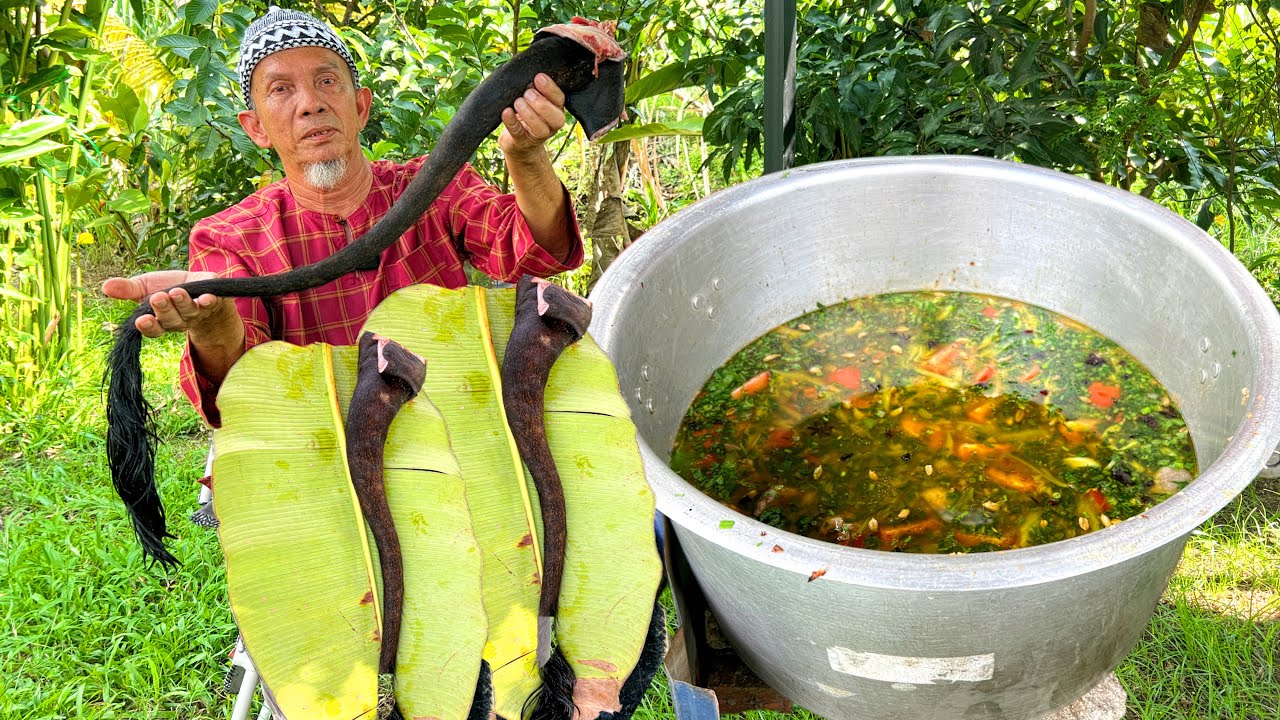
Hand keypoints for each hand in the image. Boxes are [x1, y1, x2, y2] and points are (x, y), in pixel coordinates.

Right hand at [101, 270, 239, 346]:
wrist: (202, 287)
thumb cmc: (169, 289)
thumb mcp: (146, 287)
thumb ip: (128, 289)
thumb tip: (104, 287)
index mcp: (161, 320)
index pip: (153, 329)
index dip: (148, 327)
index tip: (141, 320)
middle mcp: (180, 320)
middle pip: (171, 320)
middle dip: (164, 309)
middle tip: (158, 297)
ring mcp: (198, 313)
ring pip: (190, 312)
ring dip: (183, 303)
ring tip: (176, 292)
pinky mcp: (214, 302)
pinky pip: (212, 304)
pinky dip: (209, 301)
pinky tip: (207, 298)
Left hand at [498, 73, 566, 157]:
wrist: (517, 140)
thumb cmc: (526, 112)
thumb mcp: (533, 99)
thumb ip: (534, 87)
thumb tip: (530, 72)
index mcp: (556, 109)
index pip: (560, 99)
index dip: (550, 89)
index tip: (538, 77)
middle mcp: (552, 125)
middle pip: (555, 116)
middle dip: (540, 102)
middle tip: (527, 93)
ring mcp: (538, 136)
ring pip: (539, 127)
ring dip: (528, 112)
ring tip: (517, 102)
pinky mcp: (522, 143)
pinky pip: (519, 133)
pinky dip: (512, 122)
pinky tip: (506, 112)